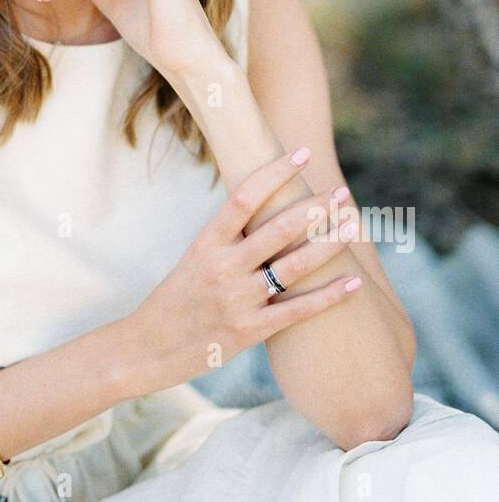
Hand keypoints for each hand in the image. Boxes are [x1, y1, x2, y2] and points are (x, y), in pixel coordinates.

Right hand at [113, 148, 363, 399]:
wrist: (146, 348)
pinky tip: (354, 283)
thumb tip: (265, 209)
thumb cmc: (176, 300)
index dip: (275, 172)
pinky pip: (297, 311)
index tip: (301, 153)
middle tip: (339, 192)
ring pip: (292, 266)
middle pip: (276, 229)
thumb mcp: (194, 259)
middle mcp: (222, 267)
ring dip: (328, 244)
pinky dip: (329, 295)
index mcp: (206, 243)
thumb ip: (228, 239)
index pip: (244, 197)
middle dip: (313, 208)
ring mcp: (236, 300)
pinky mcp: (249, 331)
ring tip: (353, 226)